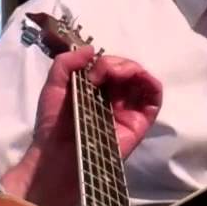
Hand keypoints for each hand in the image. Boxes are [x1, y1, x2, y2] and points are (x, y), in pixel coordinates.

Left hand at [0, 48, 161, 205]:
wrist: (56, 155)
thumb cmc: (52, 124)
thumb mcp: (53, 87)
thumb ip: (66, 63)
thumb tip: (92, 49)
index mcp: (94, 91)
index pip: (109, 68)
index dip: (104, 61)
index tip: (91, 69)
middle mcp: (113, 99)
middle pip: (127, 72)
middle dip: (116, 63)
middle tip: (101, 72)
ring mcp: (127, 111)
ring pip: (141, 81)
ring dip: (133, 69)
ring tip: (119, 72)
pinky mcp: (138, 124)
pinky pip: (154, 101)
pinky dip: (152, 83)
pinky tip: (141, 77)